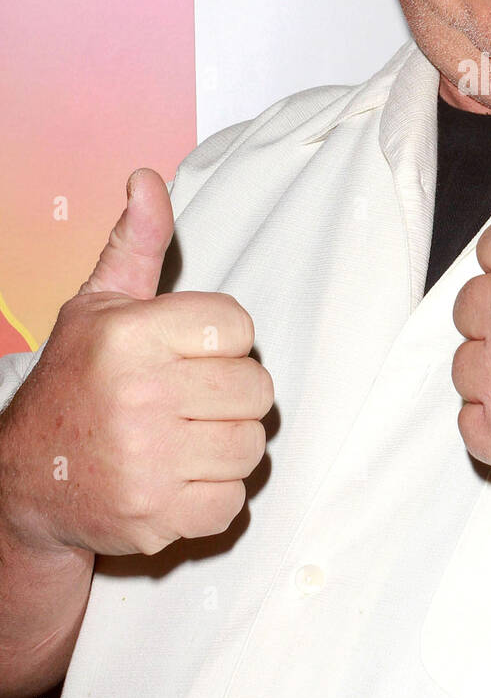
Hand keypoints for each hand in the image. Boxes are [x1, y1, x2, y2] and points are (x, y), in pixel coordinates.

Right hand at [0, 169, 272, 556]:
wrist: (27, 480)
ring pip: (251, 445)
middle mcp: (139, 397)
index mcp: (131, 336)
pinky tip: (178, 476)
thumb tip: (146, 180)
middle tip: (191, 399)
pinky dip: (214, 493)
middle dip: (232, 393)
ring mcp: (147, 464)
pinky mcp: (155, 518)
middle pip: (257, 388)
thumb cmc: (76, 381)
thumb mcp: (99, 305)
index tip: (190, 351)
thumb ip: (135, 243)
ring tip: (185, 436)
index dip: (222, 340)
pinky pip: (233, 500)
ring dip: (228, 443)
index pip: (240, 327)